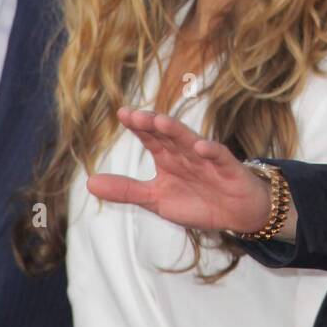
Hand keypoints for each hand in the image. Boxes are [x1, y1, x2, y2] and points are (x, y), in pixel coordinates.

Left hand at [87, 108, 272, 234]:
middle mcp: (185, 152)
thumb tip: (89, 183)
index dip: (137, 126)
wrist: (237, 213)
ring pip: (189, 141)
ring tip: (160, 121)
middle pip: (167, 134)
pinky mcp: (227, 167)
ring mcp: (206, 158)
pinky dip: (211, 151)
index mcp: (167, 157)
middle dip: (152, 125)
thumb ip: (126, 190)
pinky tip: (201, 147)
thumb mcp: (156, 200)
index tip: (122, 113)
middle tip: (135, 115)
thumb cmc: (198, 201)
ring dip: (176, 131)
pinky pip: (218, 156)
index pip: (150, 137)